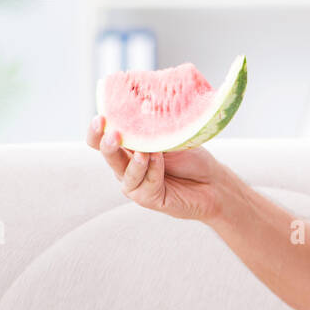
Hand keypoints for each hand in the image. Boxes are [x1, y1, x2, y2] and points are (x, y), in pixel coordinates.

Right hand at [87, 115, 226, 222]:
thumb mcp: (171, 137)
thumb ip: (153, 130)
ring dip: (133, 161)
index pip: (101, 138)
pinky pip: (143, 185)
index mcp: (128, 147)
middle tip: (114, 134)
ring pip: (123, 172)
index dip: (97, 130)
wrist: (212, 181)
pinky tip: (158, 160)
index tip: (101, 118)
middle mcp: (126, 166)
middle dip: (107, 143)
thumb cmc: (190, 157)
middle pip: (106, 154)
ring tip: (144, 152)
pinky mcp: (147, 198)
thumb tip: (143, 111)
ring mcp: (135, 183)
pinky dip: (151, 170)